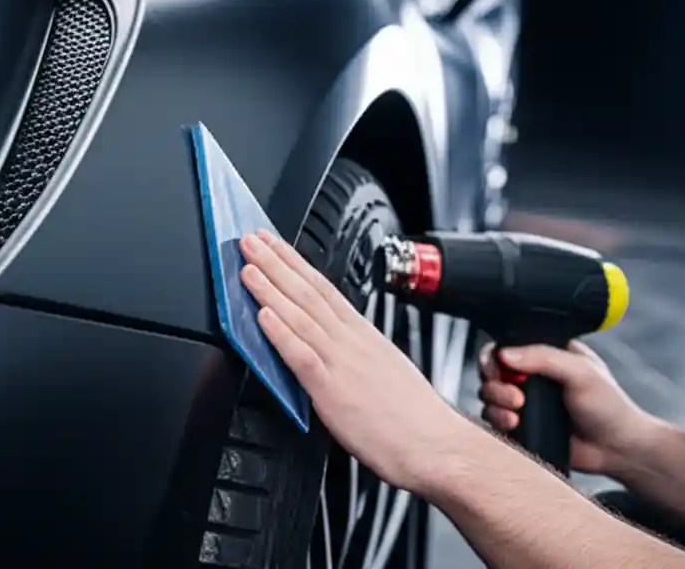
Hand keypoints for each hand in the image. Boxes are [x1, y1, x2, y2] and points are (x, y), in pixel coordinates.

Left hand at [238, 230, 470, 492]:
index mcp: (363, 335)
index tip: (274, 244)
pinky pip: (303, 357)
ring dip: (270, 288)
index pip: (323, 288)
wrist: (437, 446)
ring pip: (301, 316)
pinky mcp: (334, 391)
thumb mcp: (383, 370)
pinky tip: (263, 316)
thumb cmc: (413, 417)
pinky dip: (282, 334)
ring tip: (247, 267)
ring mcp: (342, 363)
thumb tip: (330, 345)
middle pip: (308, 293)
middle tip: (250, 239)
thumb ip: (354, 354)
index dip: (295, 263)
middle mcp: (351, 342)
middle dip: (276, 263)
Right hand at [478, 340, 664, 476]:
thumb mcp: (580, 372)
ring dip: (495, 406)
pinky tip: (515, 427)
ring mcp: (526, 403)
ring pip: (489, 398)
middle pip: (491, 373)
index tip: (498, 370)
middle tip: (517, 399)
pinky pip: (494, 423)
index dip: (494, 357)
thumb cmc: (609, 406)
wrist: (619, 449)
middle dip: (495, 386)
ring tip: (516, 417)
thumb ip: (543, 357)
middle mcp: (532, 377)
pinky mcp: (522, 427)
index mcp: (546, 355)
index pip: (506, 347)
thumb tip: (503, 354)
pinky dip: (497, 424)